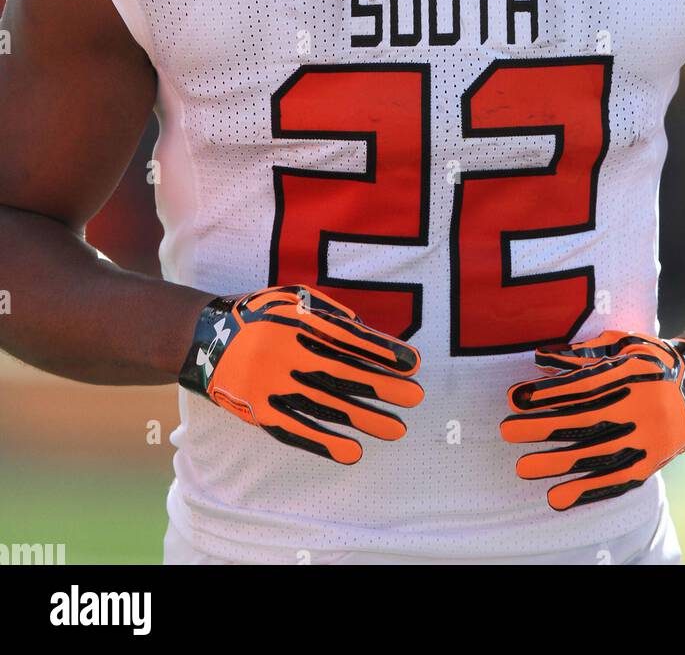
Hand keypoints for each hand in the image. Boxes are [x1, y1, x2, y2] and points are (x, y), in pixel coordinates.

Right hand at [179, 285, 422, 461]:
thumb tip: (366, 334)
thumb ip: (327, 314)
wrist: (203, 337)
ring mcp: (272, 384)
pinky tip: (353, 452)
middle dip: (382, 387)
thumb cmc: (259, 314)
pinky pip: (296, 429)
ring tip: (396, 429)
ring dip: (363, 419)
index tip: (413, 364)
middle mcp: (287, 353)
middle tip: (415, 399)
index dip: (383, 352)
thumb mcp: (291, 298)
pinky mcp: (259, 410)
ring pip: (325, 405)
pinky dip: (324, 443)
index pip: (350, 339)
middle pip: (343, 373)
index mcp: (297, 322)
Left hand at [500, 329, 684, 509]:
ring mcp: (648, 438)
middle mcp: (641, 406)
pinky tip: (558, 497)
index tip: (515, 397)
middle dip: (543, 427)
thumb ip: (581, 354)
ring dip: (557, 463)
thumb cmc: (648, 361)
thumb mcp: (621, 345)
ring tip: (523, 467)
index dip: (546, 393)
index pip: (582, 386)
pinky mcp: (651, 463)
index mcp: (632, 373)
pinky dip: (586, 490)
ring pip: (597, 455)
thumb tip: (539, 359)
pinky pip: (616, 480)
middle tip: (507, 431)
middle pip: (584, 420)